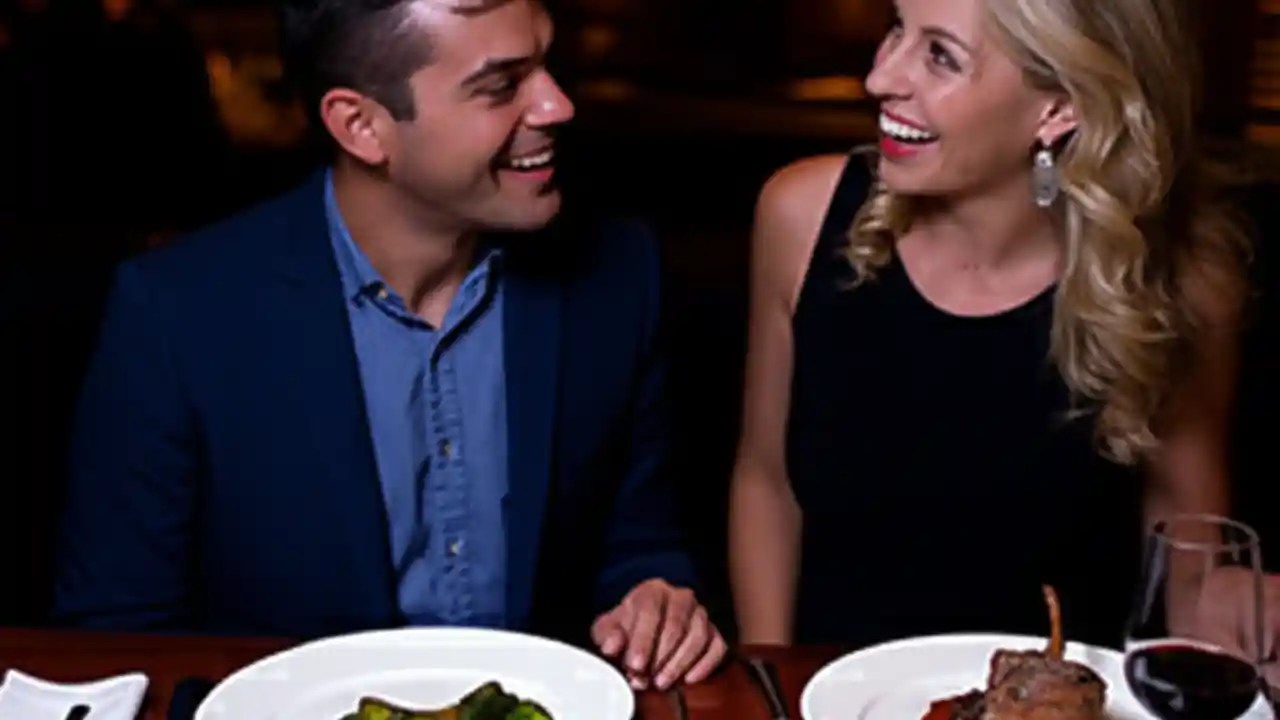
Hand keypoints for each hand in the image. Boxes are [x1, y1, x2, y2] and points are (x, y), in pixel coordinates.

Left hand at [591, 578, 727, 690]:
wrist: (647, 622)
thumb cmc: (628, 626)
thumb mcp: (609, 628)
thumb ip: (607, 635)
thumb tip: (612, 646)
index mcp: (653, 591)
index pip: (650, 611)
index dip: (643, 640)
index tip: (635, 664)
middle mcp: (681, 597)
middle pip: (676, 626)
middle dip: (660, 657)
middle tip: (646, 679)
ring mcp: (700, 613)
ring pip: (698, 636)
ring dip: (679, 663)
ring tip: (662, 683)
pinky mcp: (714, 631)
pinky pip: (717, 646)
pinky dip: (705, 664)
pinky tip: (689, 679)